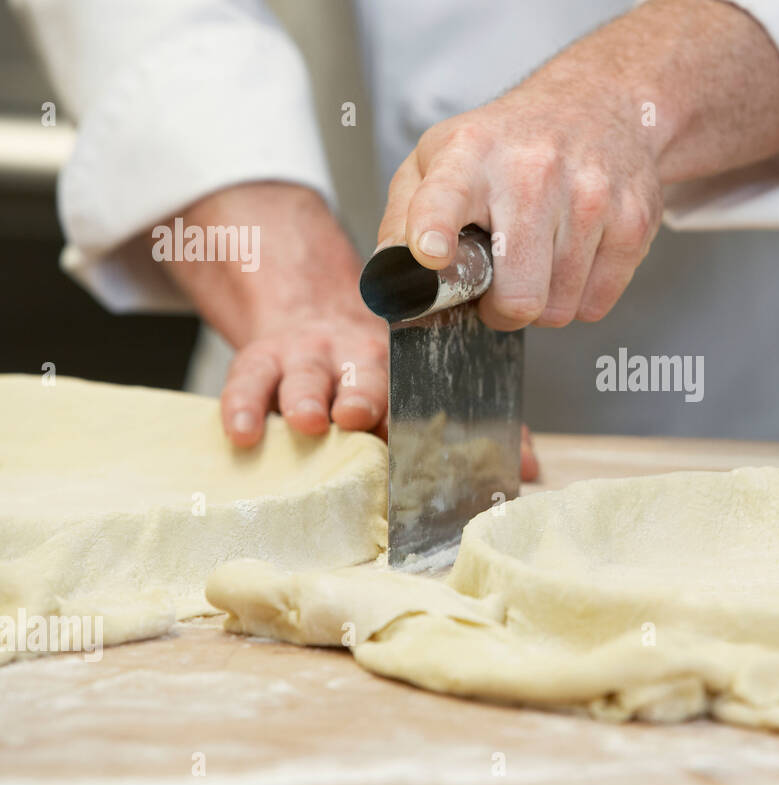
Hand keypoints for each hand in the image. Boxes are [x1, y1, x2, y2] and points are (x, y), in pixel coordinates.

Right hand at [157, 182, 540, 478]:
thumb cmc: (377, 369)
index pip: (413, 388)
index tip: (412, 426)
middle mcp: (355, 358)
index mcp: (403, 367)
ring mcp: (306, 359)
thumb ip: (476, 427)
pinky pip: (245, 382)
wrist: (310, 314)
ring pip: (303, 377)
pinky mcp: (260, 361)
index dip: (413, 407)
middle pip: (360, 375)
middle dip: (361, 394)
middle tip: (357, 414)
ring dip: (304, 398)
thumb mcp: (420, 386)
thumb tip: (532, 470)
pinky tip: (243, 435)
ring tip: (305, 420)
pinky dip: (241, 407)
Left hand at [377, 83, 662, 331]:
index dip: (434, 230)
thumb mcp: (440, 157)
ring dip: (544, 301)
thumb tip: (388, 276)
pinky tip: (574, 257)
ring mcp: (591, 195)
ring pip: (560, 309)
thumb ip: (404, 215)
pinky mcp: (634, 219)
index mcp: (470, 155)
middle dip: (502, 310)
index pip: (446, 197)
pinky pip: (597, 304)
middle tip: (497, 288)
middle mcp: (533, 171)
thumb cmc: (509, 143)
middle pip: (518, 295)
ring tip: (539, 260)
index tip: (430, 253)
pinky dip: (581, 297)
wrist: (598, 105)